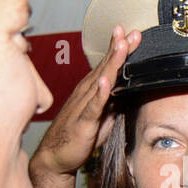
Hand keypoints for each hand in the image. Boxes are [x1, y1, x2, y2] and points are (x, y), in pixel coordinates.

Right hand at [30, 25, 140, 180]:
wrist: (55, 156)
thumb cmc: (78, 135)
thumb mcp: (103, 116)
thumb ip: (115, 101)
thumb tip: (128, 90)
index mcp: (92, 90)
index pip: (107, 65)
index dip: (119, 49)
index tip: (132, 33)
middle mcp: (86, 93)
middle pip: (106, 66)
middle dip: (119, 48)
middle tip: (131, 32)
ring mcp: (84, 106)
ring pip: (101, 81)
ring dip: (112, 63)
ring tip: (121, 46)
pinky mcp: (83, 122)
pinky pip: (93, 106)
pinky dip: (100, 93)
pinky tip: (105, 82)